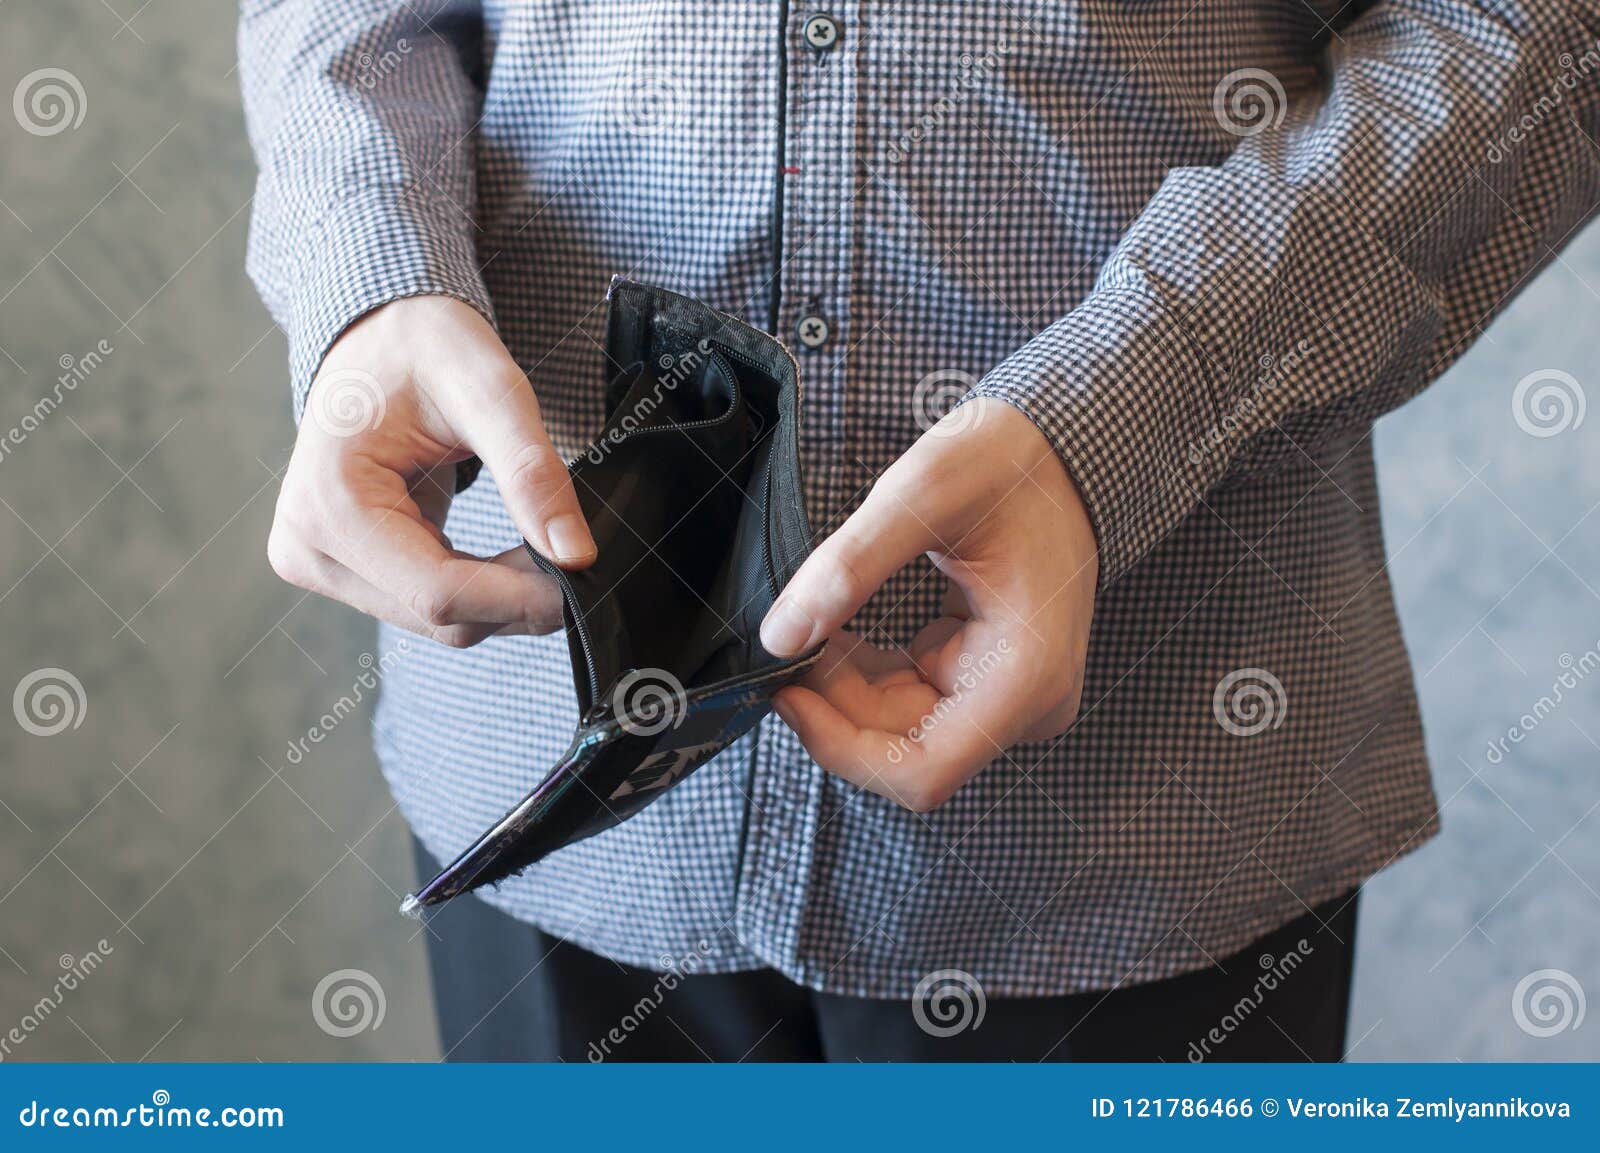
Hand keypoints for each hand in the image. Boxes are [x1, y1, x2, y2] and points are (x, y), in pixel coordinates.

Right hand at [266, 295, 594, 646]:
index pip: (438, 591)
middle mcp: (308, 546)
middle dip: (517, 596)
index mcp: (328, 503)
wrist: (381, 336)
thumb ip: (530, 473)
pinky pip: (431, 603)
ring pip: (440, 619)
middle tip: (575, 554)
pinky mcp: (346, 571)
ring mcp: (321, 564)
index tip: (583, 580)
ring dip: (503, 595)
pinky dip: (484, 586)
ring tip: (545, 541)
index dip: (520, 597)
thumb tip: (575, 555)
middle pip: (440, 615)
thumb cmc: (425, 346)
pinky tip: (515, 552)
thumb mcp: (488, 390)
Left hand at [759, 398, 1096, 811]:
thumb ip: (848, 568)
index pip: (921, 771)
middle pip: (905, 749)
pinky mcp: (991, 678)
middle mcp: (1027, 703)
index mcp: (1024, 676)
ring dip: (846, 689)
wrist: (1063, 448)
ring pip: (902, 728)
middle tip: (789, 643)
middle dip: (836, 705)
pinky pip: (914, 700)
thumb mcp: (921, 496)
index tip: (788, 694)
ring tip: (812, 627)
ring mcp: (1011, 694)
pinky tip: (840, 633)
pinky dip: (868, 675)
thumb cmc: (1009, 461)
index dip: (842, 748)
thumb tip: (779, 637)